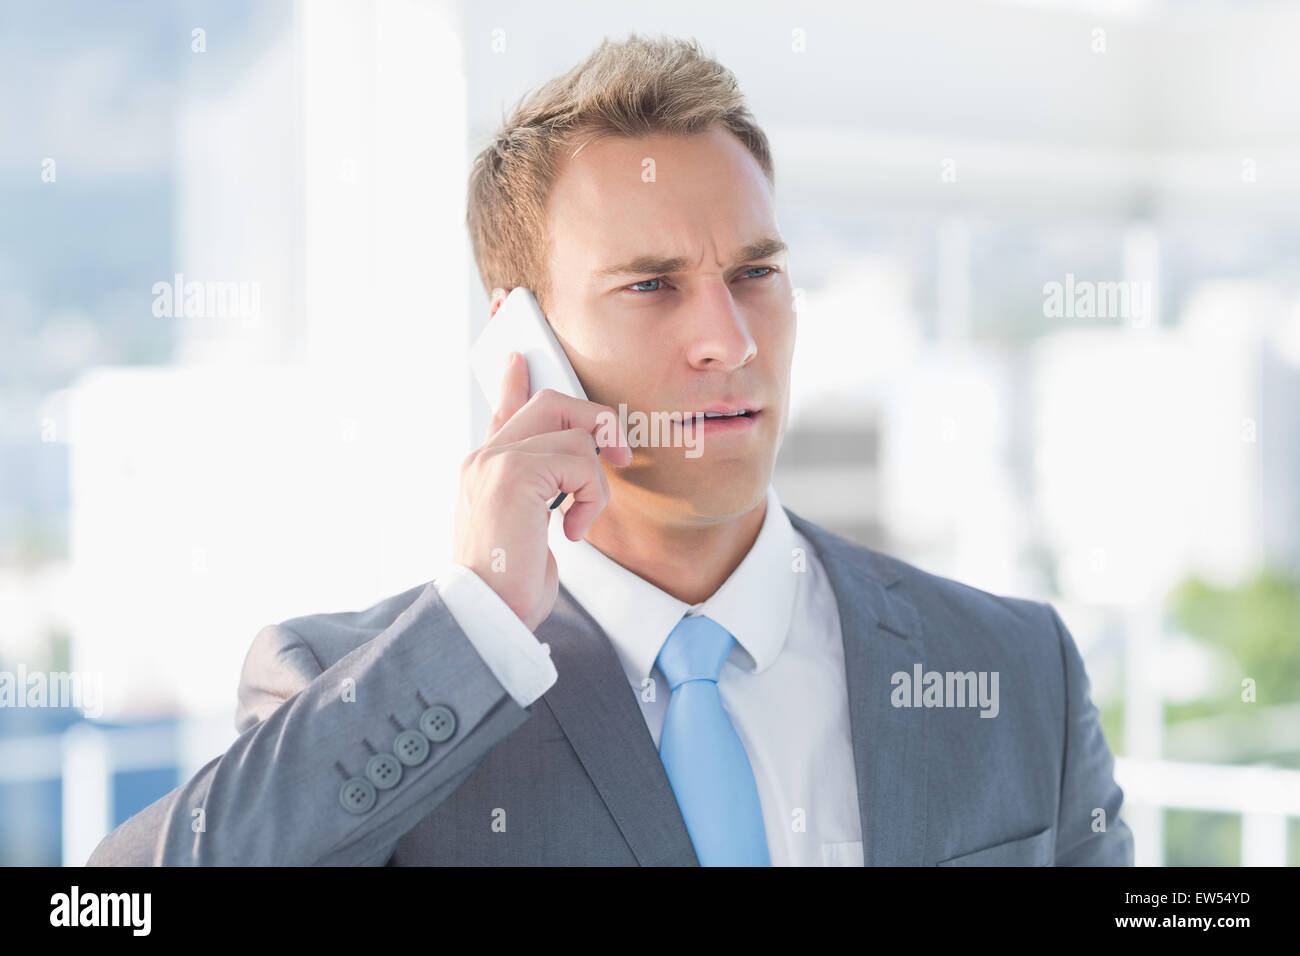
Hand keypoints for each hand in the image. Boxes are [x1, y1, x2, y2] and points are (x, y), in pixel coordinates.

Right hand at [452, 352, 631, 630]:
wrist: (486, 616)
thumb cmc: (509, 584)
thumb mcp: (526, 530)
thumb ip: (539, 489)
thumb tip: (576, 465)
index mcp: (482, 470)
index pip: (504, 412)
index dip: (516, 385)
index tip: (521, 360)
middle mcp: (483, 459)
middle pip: (551, 403)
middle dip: (596, 421)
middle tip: (618, 457)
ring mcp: (495, 462)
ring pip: (576, 434)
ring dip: (595, 481)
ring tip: (579, 519)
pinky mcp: (514, 475)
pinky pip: (581, 462)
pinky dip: (591, 498)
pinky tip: (572, 531)